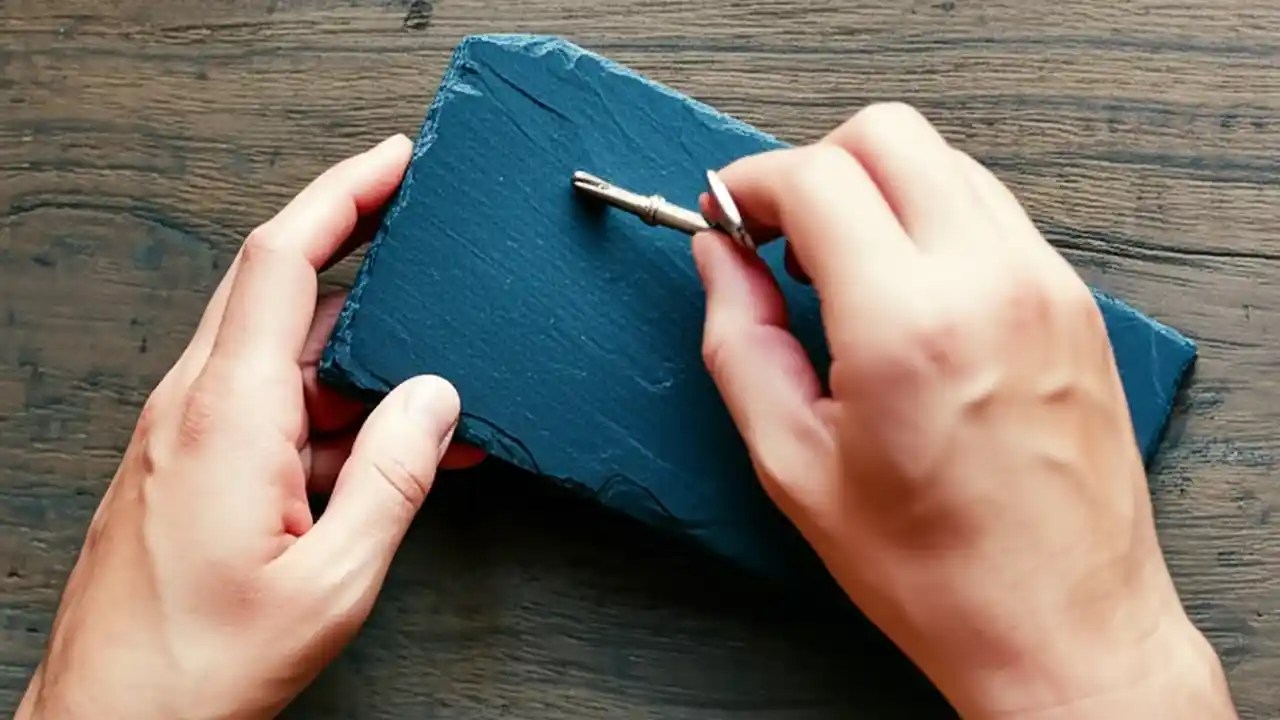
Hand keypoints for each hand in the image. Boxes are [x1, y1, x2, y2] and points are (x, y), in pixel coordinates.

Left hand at [17, 134, 483, 719]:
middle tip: (431, 252)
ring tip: (440, 402)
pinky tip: (395, 454)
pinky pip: (275, 416)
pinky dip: (337, 422)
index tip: (394, 161)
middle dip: (363, 261)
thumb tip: (435, 397)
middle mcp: (197, 409)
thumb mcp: (332, 579)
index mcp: (227, 414)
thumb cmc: (201, 667)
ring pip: (287, 363)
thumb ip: (394, 476)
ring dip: (363, 369)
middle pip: (284, 295)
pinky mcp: (192, 472)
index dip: (343, 194)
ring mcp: (188, 439)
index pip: (282, 259)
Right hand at [693, 103, 1234, 717]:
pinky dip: (932, 217)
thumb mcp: (795, 464)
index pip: (817, 178)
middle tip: (780, 235)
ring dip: (876, 187)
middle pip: (887, 133)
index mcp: (905, 326)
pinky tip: (903, 288)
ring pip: (944, 159)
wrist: (1061, 626)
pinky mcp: (1073, 302)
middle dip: (815, 165)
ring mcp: (1044, 285)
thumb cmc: (933, 568)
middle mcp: (988, 283)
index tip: (728, 215)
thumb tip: (719, 261)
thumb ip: (740, 342)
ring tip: (841, 269)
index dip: (752, 183)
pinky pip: (991, 209)